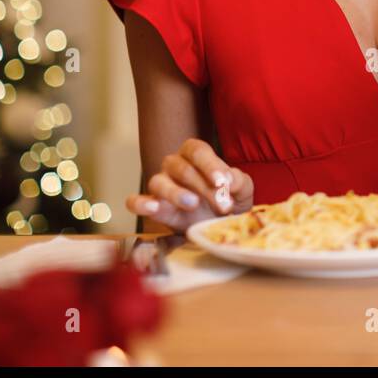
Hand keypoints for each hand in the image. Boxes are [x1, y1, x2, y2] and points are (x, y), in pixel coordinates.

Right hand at [126, 138, 254, 231]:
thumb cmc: (229, 201)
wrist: (220, 226)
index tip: (222, 181)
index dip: (209, 164)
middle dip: (203, 186)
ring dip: (175, 193)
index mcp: (196, 154)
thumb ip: (239, 181)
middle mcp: (175, 165)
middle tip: (222, 206)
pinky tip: (153, 208)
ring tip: (192, 204)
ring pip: (157, 181)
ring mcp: (161, 185)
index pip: (197, 150)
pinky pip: (135, 201)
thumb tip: (229, 180)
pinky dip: (140, 204)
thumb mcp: (242, 191)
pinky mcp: (152, 207)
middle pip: (181, 168)